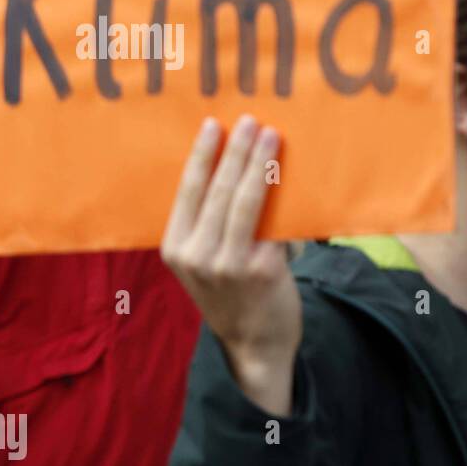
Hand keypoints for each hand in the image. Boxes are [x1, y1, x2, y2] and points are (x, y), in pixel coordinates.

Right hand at [162, 116, 300, 414]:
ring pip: (246, 201)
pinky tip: (291, 176)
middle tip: (251, 122)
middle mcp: (197, 255)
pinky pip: (274, 224)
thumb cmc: (231, 295)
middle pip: (219, 190)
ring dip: (260, 164)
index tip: (213, 125)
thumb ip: (208, 227)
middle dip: (237, 151)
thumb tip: (237, 169)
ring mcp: (229, 263)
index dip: (202, 155)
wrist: (255, 343)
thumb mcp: (203, 263)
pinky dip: (283, 199)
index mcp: (175, 248)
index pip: (188, 191)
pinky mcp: (263, 269)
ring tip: (271, 137)